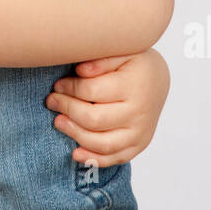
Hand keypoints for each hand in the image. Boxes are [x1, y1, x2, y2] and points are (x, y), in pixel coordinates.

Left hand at [45, 47, 170, 165]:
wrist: (158, 80)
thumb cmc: (134, 63)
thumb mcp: (122, 51)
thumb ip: (101, 59)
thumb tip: (80, 71)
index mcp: (134, 85)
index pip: (92, 91)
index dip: (69, 89)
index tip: (58, 85)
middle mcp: (139, 112)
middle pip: (94, 119)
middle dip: (67, 110)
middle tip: (52, 101)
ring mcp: (140, 132)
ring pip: (102, 143)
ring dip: (74, 133)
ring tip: (58, 121)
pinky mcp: (139, 145)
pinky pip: (114, 158)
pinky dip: (93, 158)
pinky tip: (75, 153)